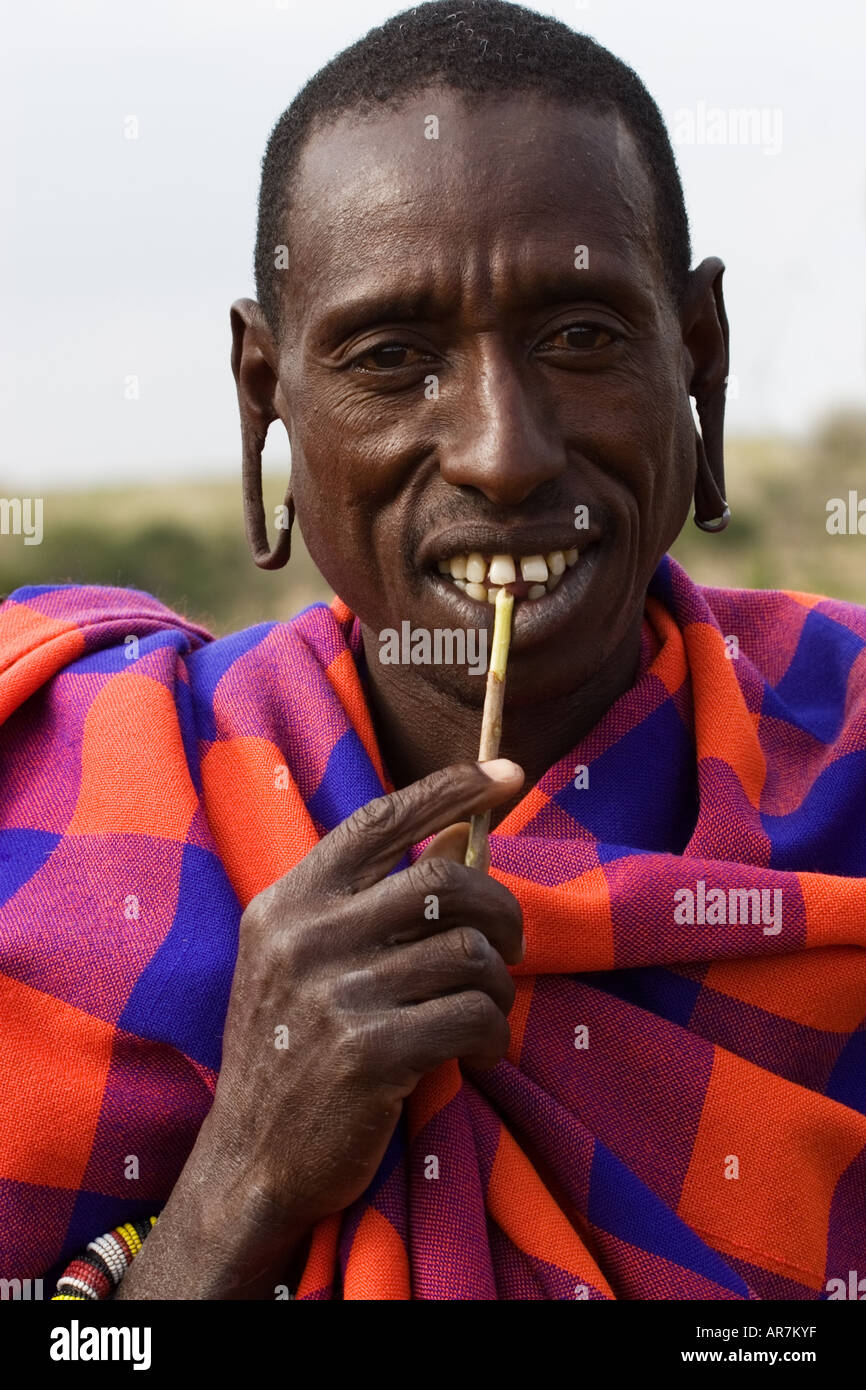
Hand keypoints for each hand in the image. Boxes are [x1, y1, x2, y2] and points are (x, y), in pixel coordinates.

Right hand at [208, 757, 524, 1234]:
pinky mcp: (369, 1053)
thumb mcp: (304, 960)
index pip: (378, 820)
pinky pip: (473, 1016)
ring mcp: (334, 994)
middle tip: (509, 946)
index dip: (449, 788)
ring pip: (470, 953)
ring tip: (486, 1012)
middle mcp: (305, 937)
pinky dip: (493, 1034)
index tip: (506, 773)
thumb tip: (460, 837)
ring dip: (499, 986)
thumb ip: (368, 899)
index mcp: (288, 902)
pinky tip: (479, 1053)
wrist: (251, 1160)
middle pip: (445, 882)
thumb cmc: (292, 1048)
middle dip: (501, 910)